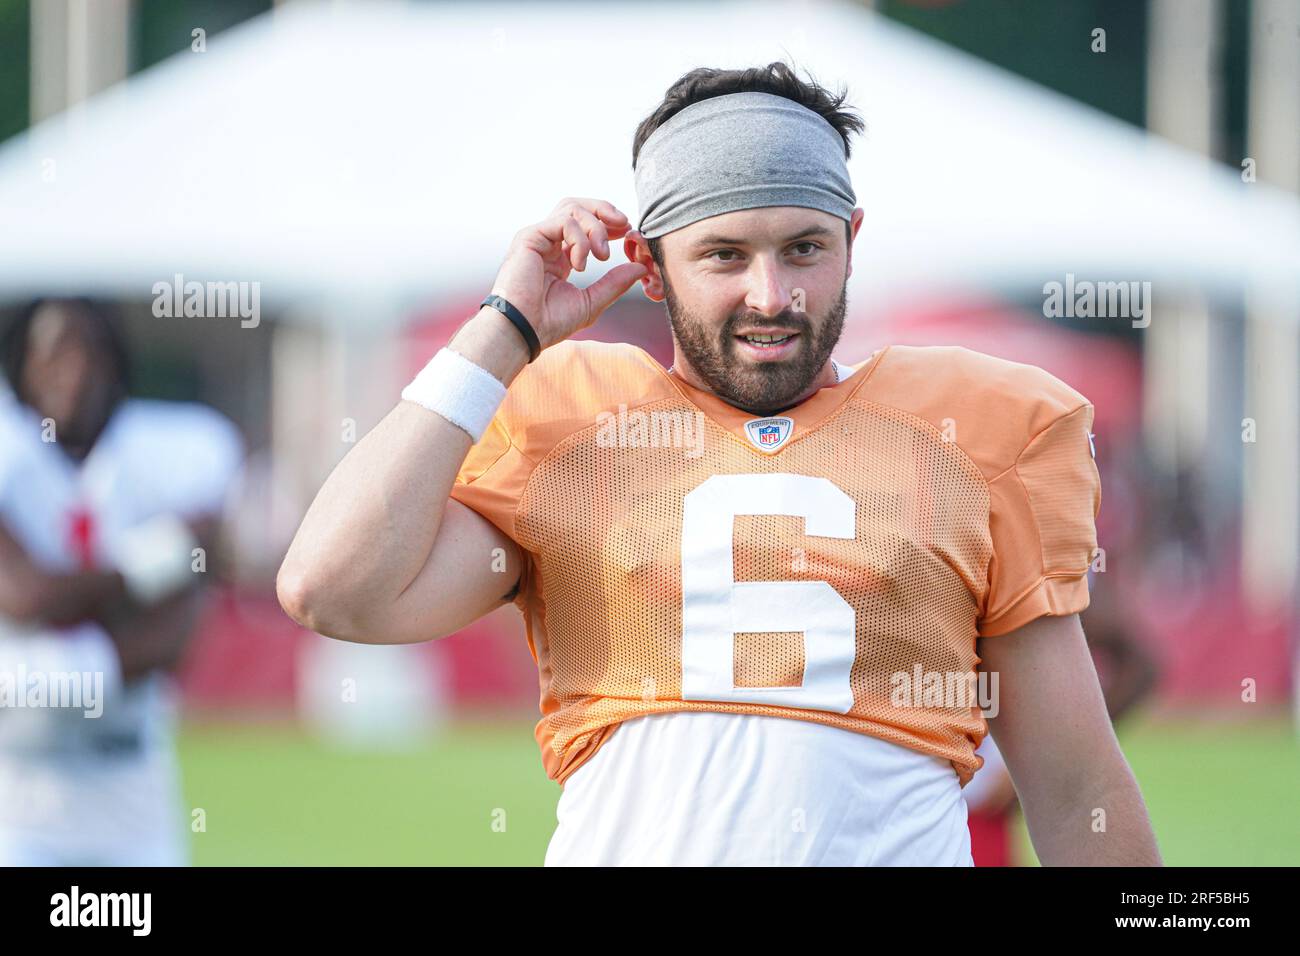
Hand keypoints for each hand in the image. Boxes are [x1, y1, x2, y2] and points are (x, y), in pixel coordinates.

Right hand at [487, 197, 648, 350]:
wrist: (524, 331)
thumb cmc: (550, 323)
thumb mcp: (592, 302)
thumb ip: (615, 283)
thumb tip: (641, 267)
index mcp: (560, 255)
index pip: (585, 224)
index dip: (608, 223)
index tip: (627, 232)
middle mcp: (548, 242)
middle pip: (577, 206)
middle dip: (604, 210)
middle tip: (624, 225)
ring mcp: (537, 237)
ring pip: (571, 208)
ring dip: (595, 227)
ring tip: (602, 255)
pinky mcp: (529, 236)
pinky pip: (564, 221)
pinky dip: (580, 239)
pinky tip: (580, 263)